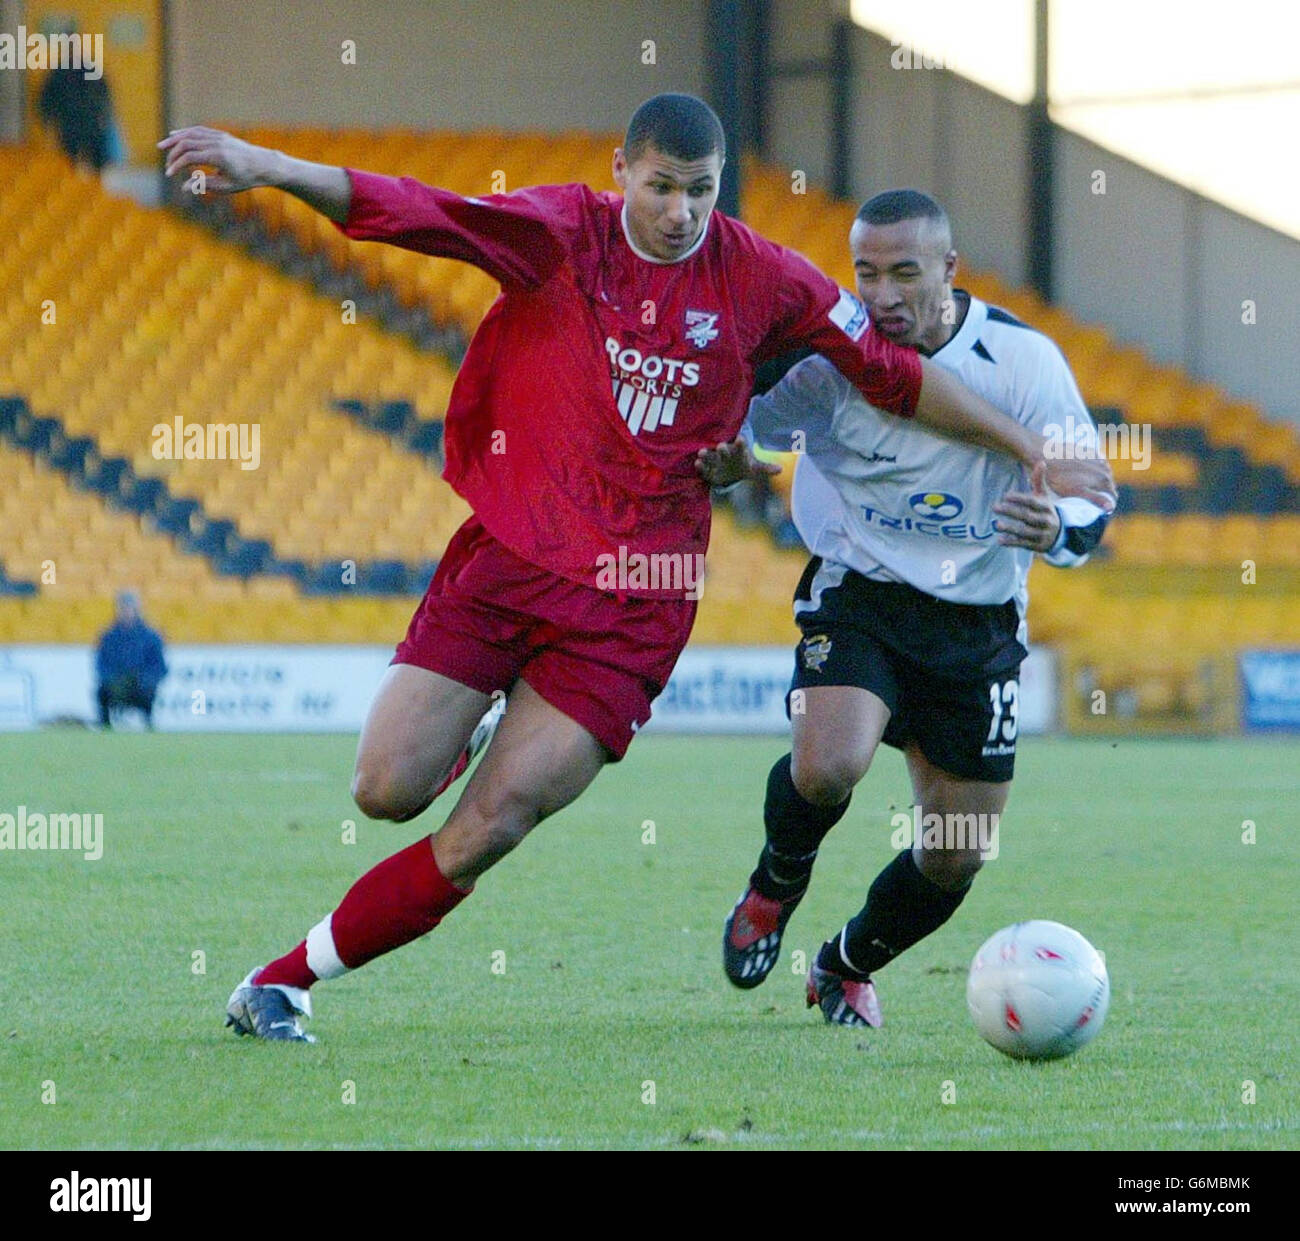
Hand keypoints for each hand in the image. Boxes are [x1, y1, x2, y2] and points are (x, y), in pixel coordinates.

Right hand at [157, 126, 275, 193]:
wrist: (264, 165)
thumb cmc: (246, 179)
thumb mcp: (226, 186)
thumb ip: (204, 185)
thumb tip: (184, 187)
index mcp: (218, 157)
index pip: (189, 157)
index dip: (177, 165)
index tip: (170, 175)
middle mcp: (216, 143)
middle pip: (186, 143)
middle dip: (173, 154)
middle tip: (168, 166)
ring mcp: (218, 136)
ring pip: (190, 133)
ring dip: (174, 139)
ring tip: (162, 146)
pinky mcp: (220, 134)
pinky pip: (198, 130)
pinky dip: (185, 133)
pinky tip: (175, 136)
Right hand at [694, 436, 781, 487]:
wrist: (730, 473)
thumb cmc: (742, 466)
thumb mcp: (754, 468)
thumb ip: (765, 468)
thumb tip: (780, 469)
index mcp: (738, 451)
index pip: (740, 446)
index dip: (741, 443)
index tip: (741, 439)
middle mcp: (726, 453)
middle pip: (724, 450)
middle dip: (722, 448)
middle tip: (721, 446)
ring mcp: (715, 460)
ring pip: (710, 456)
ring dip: (706, 454)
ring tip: (702, 452)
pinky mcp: (708, 469)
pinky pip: (703, 467)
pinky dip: (700, 466)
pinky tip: (696, 463)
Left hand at [993, 462, 1062, 551]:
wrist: (1060, 534)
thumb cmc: (1045, 511)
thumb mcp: (1044, 497)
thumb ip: (1039, 481)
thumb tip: (1041, 462)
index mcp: (1047, 507)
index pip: (1033, 502)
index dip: (1020, 499)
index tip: (1006, 496)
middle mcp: (1045, 521)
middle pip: (1027, 516)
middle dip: (1011, 512)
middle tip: (994, 507)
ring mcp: (1041, 534)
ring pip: (1025, 532)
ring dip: (1010, 529)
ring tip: (996, 525)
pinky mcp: (1036, 546)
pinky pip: (1023, 544)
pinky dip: (1011, 542)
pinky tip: (999, 539)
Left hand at [1038, 438, 1116, 511]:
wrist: (1045, 454)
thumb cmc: (1058, 477)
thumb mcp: (1076, 491)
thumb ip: (1095, 499)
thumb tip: (1111, 508)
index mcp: (1104, 479)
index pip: (1112, 497)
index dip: (1106, 506)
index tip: (1096, 511)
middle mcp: (1105, 468)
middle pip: (1109, 486)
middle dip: (1103, 494)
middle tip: (1089, 501)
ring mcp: (1099, 458)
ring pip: (1104, 475)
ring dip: (1098, 482)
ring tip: (1086, 489)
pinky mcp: (1091, 452)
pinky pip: (1097, 465)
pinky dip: (1093, 471)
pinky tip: (1083, 475)